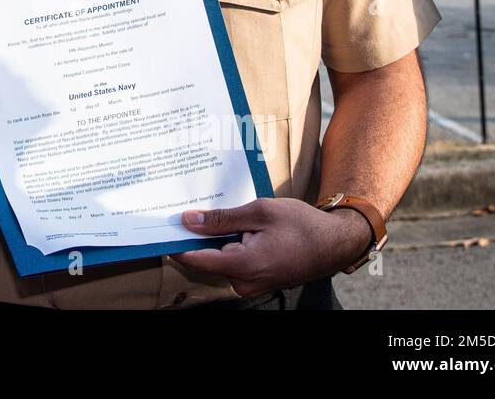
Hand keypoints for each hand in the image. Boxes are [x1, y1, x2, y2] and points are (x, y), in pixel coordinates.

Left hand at [169, 198, 373, 297]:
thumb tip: (188, 220)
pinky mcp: (256, 280)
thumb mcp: (260, 212)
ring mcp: (251, 284)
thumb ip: (222, 219)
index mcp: (244, 265)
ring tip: (213, 213)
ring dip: (213, 239)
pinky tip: (231, 226)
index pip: (195, 259)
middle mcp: (244, 282)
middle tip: (184, 209)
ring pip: (218, 259)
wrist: (335, 243)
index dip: (174, 243)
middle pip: (204, 259)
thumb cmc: (302, 225)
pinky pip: (232, 262)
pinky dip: (227, 245)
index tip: (159, 227)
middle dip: (194, 235)